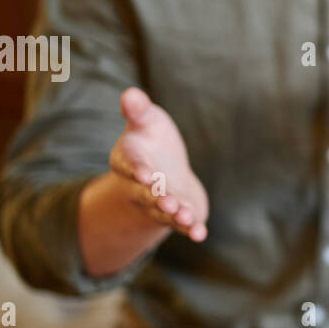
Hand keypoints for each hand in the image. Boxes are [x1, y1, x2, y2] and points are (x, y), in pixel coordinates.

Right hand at [108, 87, 209, 240]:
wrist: (164, 170)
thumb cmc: (152, 140)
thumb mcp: (146, 121)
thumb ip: (138, 111)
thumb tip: (130, 93)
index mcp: (129, 161)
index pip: (131, 165)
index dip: (138, 170)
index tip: (145, 174)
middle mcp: (141, 187)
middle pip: (146, 195)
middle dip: (157, 198)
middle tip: (167, 201)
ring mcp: (160, 204)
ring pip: (165, 212)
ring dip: (175, 215)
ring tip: (184, 216)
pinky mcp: (179, 215)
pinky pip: (184, 225)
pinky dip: (191, 229)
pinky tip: (199, 234)